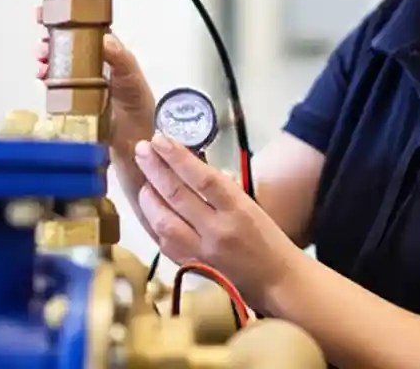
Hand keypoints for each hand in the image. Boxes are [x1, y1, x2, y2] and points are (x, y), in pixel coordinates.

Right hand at [37, 30, 156, 156]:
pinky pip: (55, 83)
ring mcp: (80, 79)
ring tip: (42, 58)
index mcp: (106, 50)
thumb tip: (105, 38)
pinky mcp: (72, 97)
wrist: (134, 134)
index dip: (66, 19)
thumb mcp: (131, 73)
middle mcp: (91, 62)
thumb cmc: (138, 100)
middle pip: (65, 43)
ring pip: (58, 62)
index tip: (47, 13)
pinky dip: (46, 78)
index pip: (83, 28)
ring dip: (46, 57)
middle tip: (43, 41)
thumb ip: (119, 56)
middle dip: (50, 39)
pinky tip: (43, 77)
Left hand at [133, 134, 307, 307]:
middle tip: (141, 150)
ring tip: (143, 181)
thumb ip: (221, 190)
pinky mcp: (191, 267)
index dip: (177, 157)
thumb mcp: (250, 206)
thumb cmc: (268, 238)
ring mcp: (201, 252)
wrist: (278, 281)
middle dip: (155, 169)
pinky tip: (149, 209)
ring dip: (149, 198)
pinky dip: (153, 223)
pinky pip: (164, 242)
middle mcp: (217, 231)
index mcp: (238, 210)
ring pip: (164, 221)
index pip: (202, 178)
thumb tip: (190, 167)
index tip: (159, 139)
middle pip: (177, 195)